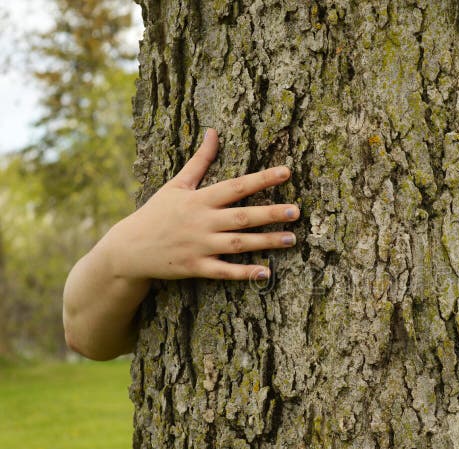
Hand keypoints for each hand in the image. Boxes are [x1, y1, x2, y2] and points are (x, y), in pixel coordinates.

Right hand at [101, 129, 298, 281]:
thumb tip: (214, 132)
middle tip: (297, 211)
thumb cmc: (156, 213)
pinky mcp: (195, 267)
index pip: (236, 186)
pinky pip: (224, 271)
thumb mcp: (176, 184)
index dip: (262, 179)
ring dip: (266, 242)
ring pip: (238, 244)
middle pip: (242, 216)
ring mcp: (199, 246)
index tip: (287, 172)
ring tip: (291, 238)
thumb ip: (199, 161)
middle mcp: (201, 222)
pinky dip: (244, 273)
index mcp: (199, 199)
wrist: (128, 249)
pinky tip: (266, 273)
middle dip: (270, 213)